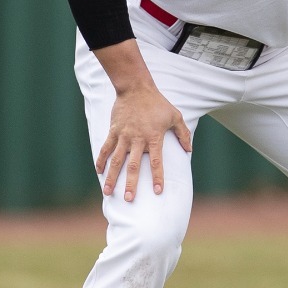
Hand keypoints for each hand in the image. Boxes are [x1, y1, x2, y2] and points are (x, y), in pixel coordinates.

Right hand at [95, 84, 191, 199]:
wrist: (135, 88)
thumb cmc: (158, 103)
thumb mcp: (175, 116)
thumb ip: (183, 134)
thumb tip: (189, 150)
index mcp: (154, 137)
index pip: (156, 162)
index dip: (158, 177)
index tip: (158, 191)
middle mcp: (137, 139)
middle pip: (133, 166)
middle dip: (131, 184)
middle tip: (129, 199)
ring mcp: (123, 136)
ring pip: (116, 160)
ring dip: (112, 177)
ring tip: (108, 193)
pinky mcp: (113, 131)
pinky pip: (106, 148)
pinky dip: (101, 160)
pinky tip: (99, 172)